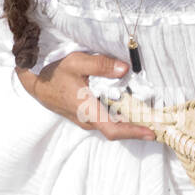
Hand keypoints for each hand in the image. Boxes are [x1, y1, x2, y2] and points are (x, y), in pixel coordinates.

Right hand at [15, 52, 156, 140]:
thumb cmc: (54, 73)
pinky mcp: (85, 116)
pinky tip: (132, 107)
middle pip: (117, 129)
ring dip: (130, 122)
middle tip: (160, 123)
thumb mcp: (76, 62)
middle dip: (138, 127)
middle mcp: (87, 120)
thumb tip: (124, 69)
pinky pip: (106, 119)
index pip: (113, 129)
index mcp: (87, 110)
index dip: (133, 132)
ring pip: (111, 124)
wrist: (35, 83)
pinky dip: (121, 116)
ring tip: (150, 115)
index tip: (151, 133)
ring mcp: (86, 120)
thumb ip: (100, 65)